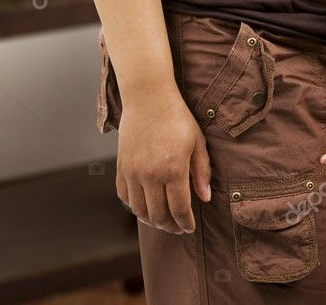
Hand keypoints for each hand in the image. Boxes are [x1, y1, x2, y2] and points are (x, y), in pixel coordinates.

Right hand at [116, 92, 211, 233]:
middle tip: (177, 227)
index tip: (189, 228)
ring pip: (139, 210)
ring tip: (162, 219)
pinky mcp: (121, 167)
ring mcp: (133, 172)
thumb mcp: (197, 141)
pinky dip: (134, 206)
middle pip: (158, 215)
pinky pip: (124, 196)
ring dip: (151, 219)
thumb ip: (201, 172)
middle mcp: (150, 175)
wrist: (148, 98)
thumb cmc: (177, 117)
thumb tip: (204, 199)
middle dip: (170, 226)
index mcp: (173, 169)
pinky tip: (144, 205)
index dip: (185, 223)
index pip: (179, 209)